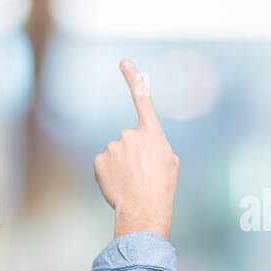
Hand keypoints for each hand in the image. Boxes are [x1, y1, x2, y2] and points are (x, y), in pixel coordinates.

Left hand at [93, 59, 179, 239]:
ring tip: (131, 181)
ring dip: (121, 165)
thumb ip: (157, 147)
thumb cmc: (162, 187)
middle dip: (132, 154)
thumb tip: (145, 150)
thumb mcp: (170, 162)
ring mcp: (113, 146)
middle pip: (128, 140)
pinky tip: (118, 184)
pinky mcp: (100, 159)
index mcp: (152, 133)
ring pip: (115, 153)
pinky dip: (109, 173)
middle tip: (141, 173)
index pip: (142, 99)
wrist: (144, 207)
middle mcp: (130, 134)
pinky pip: (104, 163)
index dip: (133, 79)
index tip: (124, 62)